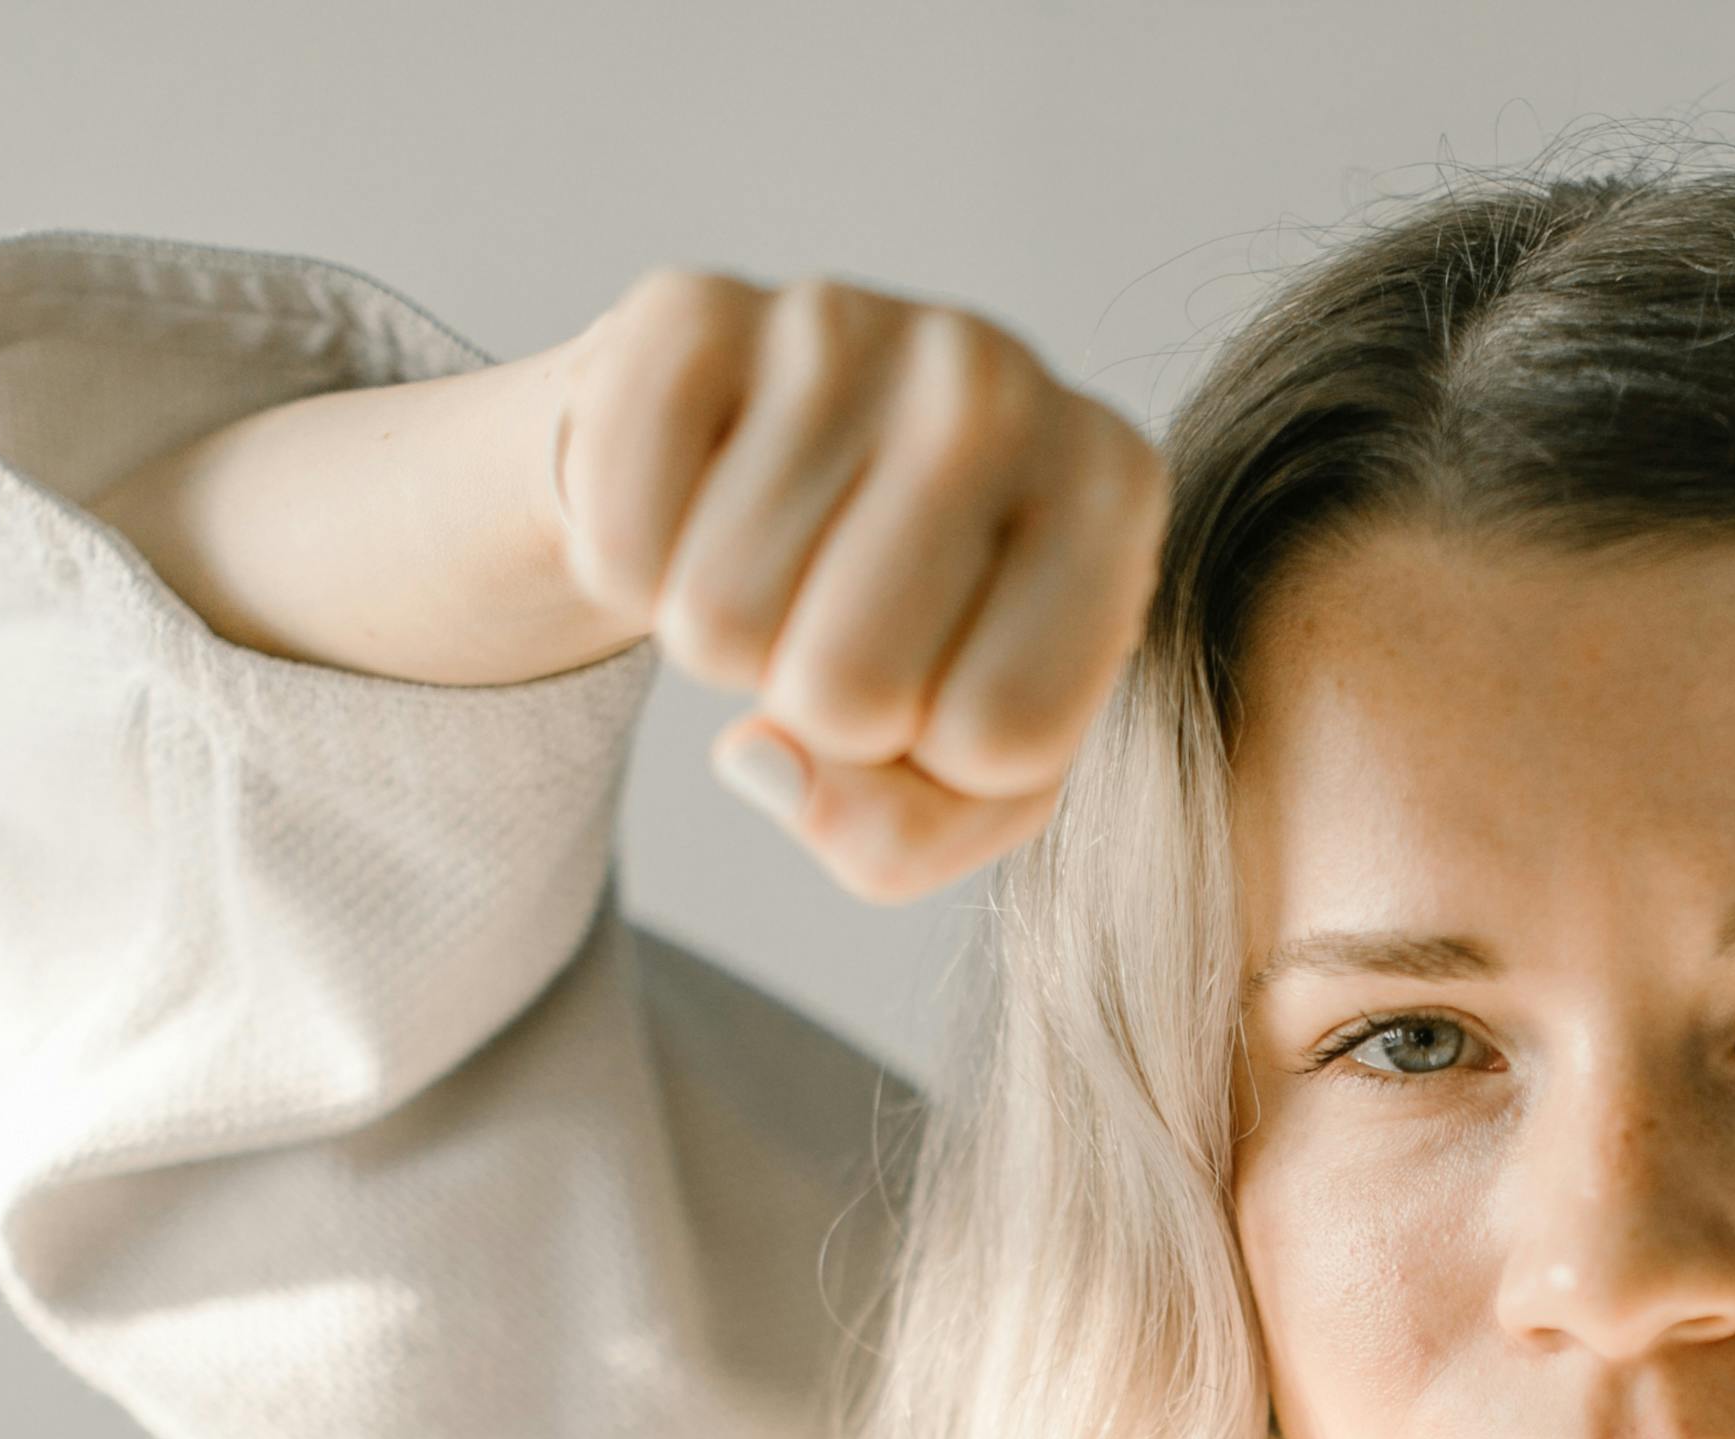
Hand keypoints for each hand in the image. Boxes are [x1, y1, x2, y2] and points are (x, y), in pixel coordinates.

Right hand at [547, 268, 1166, 902]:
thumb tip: (764, 765)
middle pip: (849, 692)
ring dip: (724, 640)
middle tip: (835, 625)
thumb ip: (902, 834)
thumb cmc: (912, 625)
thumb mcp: (964, 765)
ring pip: (721, 623)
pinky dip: (633, 569)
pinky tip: (697, 505)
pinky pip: (623, 543)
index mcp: (1112, 489)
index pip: (998, 741)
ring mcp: (845, 321)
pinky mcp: (693, 308)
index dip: (939, 759)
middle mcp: (997, 380)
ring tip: (775, 561)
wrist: (777, 451)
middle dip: (816, 711)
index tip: (945, 680)